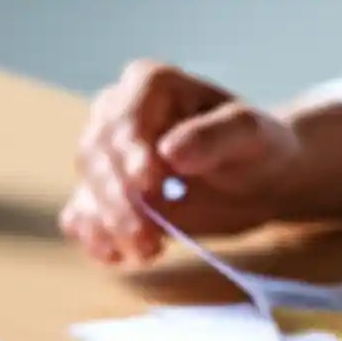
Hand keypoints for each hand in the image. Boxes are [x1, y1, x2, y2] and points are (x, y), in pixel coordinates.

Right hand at [60, 60, 341, 264]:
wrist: (257, 181)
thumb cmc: (255, 148)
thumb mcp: (250, 134)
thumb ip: (215, 136)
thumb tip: (171, 151)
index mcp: (150, 84)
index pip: (125, 117)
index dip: (131, 151)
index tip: (148, 185)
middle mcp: (117, 113)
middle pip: (97, 154)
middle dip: (118, 199)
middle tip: (147, 237)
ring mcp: (106, 155)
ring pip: (88, 186)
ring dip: (108, 223)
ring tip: (146, 251)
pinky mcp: (104, 194)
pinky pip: (84, 214)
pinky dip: (95, 236)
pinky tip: (116, 256)